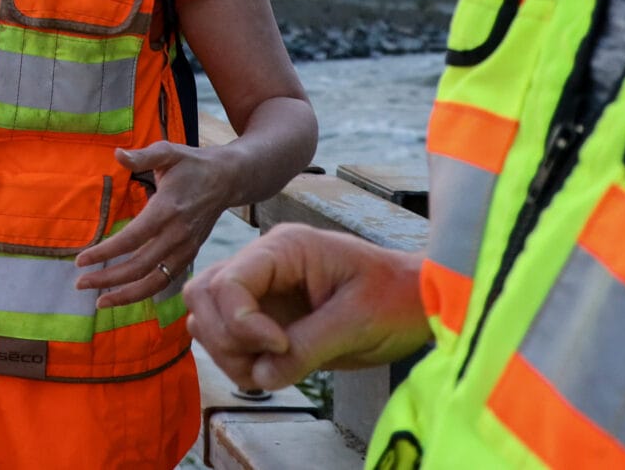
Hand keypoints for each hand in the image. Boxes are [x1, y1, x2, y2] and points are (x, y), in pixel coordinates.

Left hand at [74, 140, 229, 307]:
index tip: (81, 260)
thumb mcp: (168, 152)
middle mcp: (178, 234)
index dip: (105, 252)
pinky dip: (145, 291)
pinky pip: (166, 280)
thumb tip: (117, 154)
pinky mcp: (190, 255)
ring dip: (126, 294)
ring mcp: (186, 248)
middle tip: (80, 283)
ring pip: (155, 281)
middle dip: (108, 278)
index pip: (132, 239)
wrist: (228, 179)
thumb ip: (142, 156)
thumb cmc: (192, 164)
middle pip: (139, 266)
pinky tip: (124, 296)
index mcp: (167, 209)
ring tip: (99, 302)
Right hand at [185, 224, 429, 388]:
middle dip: (227, 337)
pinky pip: (227, 339)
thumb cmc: (397, 297)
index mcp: (284, 249)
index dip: (241, 323)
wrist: (419, 302)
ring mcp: (261, 290)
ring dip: (229, 353)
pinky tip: (274, 371)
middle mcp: (264, 265)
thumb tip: (262, 376)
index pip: (228, 281)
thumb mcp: (357, 320)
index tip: (280, 347)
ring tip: (273, 370)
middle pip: (205, 296)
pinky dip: (239, 362)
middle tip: (269, 362)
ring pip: (207, 318)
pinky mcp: (265, 317)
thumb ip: (308, 346)